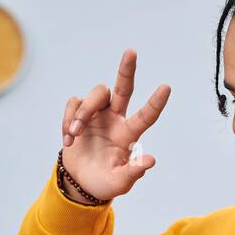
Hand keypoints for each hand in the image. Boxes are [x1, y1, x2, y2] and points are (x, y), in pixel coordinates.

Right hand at [60, 48, 170, 201]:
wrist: (79, 183)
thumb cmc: (104, 182)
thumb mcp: (119, 183)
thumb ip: (133, 173)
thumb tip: (150, 161)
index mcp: (129, 134)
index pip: (146, 116)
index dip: (155, 103)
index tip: (166, 87)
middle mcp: (116, 119)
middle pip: (124, 88)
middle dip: (127, 70)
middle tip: (131, 52)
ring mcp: (97, 115)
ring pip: (95, 95)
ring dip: (82, 113)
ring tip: (74, 134)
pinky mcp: (78, 114)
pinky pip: (74, 104)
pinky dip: (68, 120)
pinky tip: (69, 139)